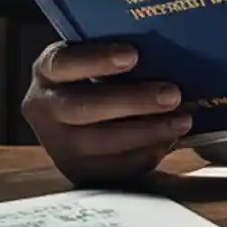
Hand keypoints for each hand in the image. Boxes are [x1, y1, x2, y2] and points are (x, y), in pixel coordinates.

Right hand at [21, 41, 191, 185]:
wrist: (82, 123)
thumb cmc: (101, 81)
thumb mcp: (101, 62)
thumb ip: (123, 59)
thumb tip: (169, 57)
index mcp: (48, 72)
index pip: (63, 63)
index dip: (96, 59)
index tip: (133, 54)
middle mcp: (44, 109)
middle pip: (83, 107)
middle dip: (133, 101)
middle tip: (172, 95)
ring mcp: (58, 145)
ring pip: (101, 142)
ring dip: (148, 131)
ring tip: (182, 120)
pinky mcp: (78, 171)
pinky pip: (113, 167)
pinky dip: (145, 153)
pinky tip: (169, 140)